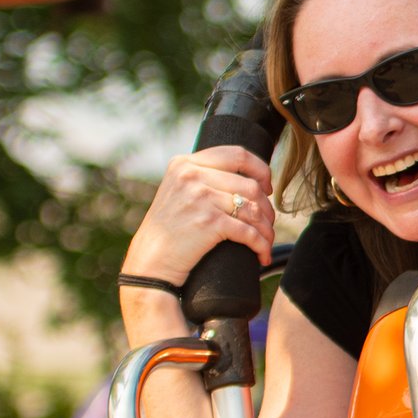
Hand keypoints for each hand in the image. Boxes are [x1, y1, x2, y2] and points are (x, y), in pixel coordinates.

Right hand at [125, 145, 274, 278]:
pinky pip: (249, 232)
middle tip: (267, 222)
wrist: (150, 263)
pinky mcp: (209, 222)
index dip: (260, 170)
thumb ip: (205, 177)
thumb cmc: (170, 230)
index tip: (267, 187)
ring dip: (266, 228)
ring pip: (254, 209)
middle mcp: (191, 175)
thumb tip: (252, 175)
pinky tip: (262, 255)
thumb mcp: (180, 191)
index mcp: (185, 163)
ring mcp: (200, 197)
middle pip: (251, 185)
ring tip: (267, 240)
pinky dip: (261, 245)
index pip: (237, 154)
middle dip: (266, 207)